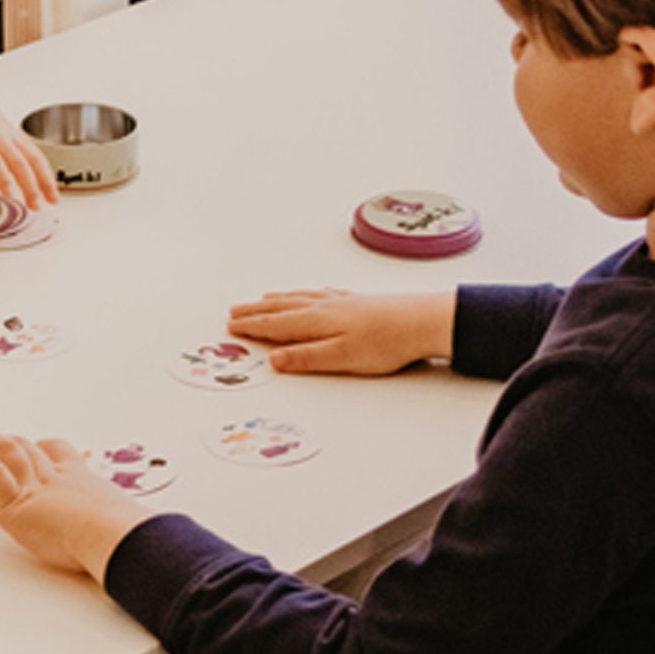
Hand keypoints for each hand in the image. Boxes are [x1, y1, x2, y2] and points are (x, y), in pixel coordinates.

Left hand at [0, 88, 58, 207]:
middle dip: (29, 184)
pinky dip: (46, 171)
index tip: (11, 196)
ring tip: (53, 201)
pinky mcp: (18, 137)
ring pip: (33, 156)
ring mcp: (10, 135)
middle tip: (35, 206)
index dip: (2, 177)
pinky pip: (35, 153)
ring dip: (45, 178)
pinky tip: (51, 189)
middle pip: (18, 160)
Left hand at [0, 432, 154, 580]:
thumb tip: (152, 551)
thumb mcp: (127, 528)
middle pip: (31, 448)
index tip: (40, 447)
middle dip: (11, 441)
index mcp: (83, 482)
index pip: (61, 454)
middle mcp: (59, 478)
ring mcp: (37, 487)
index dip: (47, 448)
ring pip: (8, 452)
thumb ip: (129, 534)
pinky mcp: (19, 503)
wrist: (113, 536)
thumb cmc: (125, 536)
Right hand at [227, 286, 456, 374]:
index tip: (232, 326)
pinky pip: (321, 294)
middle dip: (257, 311)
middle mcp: (325, 307)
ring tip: (262, 300)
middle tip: (235, 312)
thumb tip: (275, 360)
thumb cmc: (386, 341)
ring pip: (300, 298)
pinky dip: (306, 294)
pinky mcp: (357, 302)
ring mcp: (342, 302)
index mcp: (317, 321)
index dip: (253, 327)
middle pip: (283, 308)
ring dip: (277, 300)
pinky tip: (311, 294)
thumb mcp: (342, 357)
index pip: (276, 325)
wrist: (422, 321)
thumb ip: (307, 357)